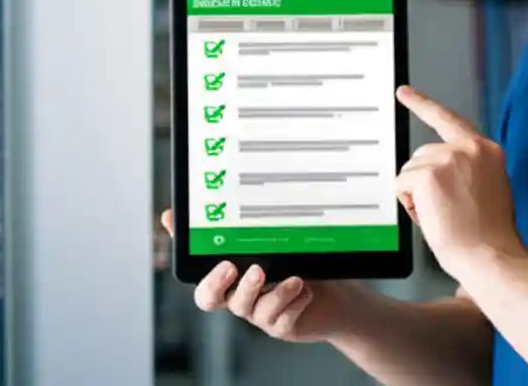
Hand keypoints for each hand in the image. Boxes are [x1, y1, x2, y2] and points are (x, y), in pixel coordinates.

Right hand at [159, 209, 363, 342]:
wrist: (338, 297)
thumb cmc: (303, 265)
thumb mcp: (283, 244)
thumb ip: (258, 230)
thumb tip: (230, 200)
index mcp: (233, 276)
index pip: (200, 274)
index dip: (190, 260)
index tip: (201, 246)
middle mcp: (240, 295)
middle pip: (208, 298)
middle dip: (216, 282)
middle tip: (233, 266)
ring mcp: (258, 313)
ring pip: (247, 308)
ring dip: (271, 291)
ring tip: (294, 278)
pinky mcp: (280, 326)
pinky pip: (278, 319)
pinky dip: (294, 302)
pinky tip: (306, 290)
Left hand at [394, 85, 527, 279]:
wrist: (491, 256)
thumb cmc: (490, 235)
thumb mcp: (489, 189)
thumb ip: (468, 170)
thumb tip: (440, 173)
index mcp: (488, 151)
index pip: (449, 121)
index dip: (423, 105)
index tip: (404, 92)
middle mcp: (470, 148)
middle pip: (422, 155)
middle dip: (423, 182)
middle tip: (446, 210)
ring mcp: (449, 158)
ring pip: (410, 171)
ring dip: (417, 195)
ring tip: (444, 216)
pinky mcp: (429, 174)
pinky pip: (402, 186)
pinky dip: (409, 204)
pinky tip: (432, 216)